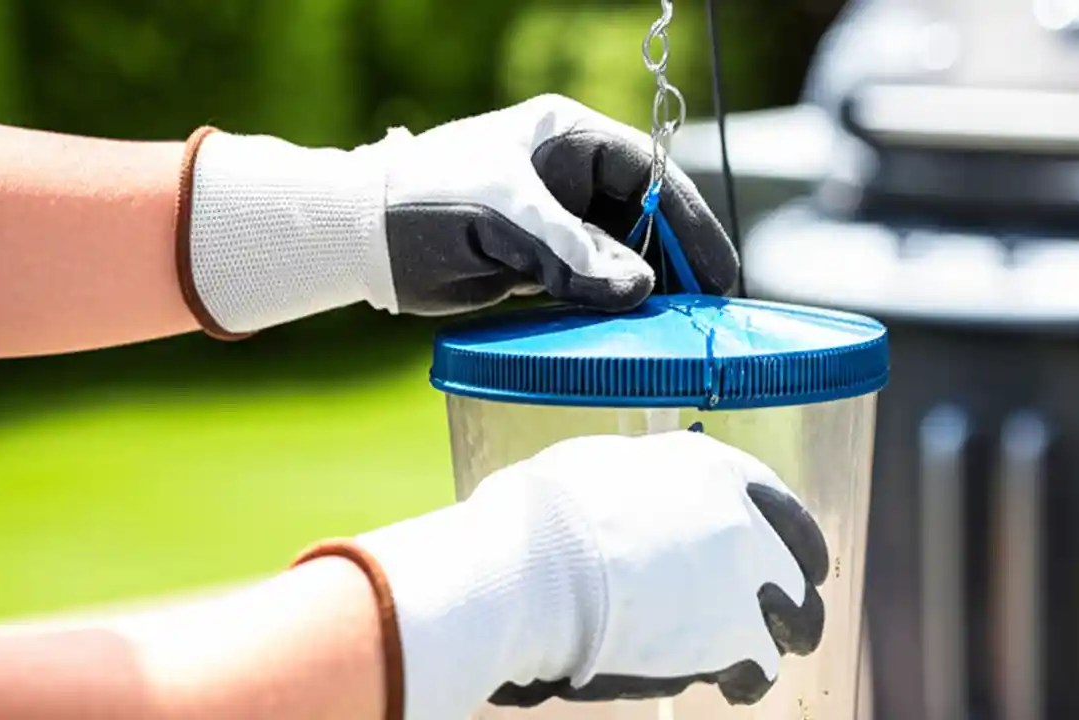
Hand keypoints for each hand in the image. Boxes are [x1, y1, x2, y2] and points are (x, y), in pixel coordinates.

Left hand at [182, 95, 737, 335]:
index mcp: (567, 139)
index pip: (650, 174)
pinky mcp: (538, 261)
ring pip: (621, 254)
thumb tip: (637, 290)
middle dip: (675, 260)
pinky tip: (631, 331)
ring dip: (646, 289)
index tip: (716, 271)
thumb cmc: (426, 202)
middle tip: (704, 311)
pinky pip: (590, 282)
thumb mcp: (503, 216)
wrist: (362, 237)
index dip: (688, 221)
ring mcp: (555, 220)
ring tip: (676, 328)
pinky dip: (612, 305)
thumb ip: (570, 252)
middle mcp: (568, 176)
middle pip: (645, 217)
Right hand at [357, 431, 827, 718]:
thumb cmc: (545, 514)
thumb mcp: (603, 467)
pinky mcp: (736, 639)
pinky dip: (748, 679)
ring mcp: (748, 580)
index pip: (776, 501)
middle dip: (790, 585)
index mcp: (713, 468)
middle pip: (797, 559)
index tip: (776, 550)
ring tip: (759, 655)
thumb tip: (632, 496)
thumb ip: (642, 485)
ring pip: (799, 617)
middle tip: (776, 608)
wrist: (537, 568)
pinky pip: (763, 667)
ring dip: (782, 634)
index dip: (781, 533)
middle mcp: (744, 518)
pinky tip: (732, 685)